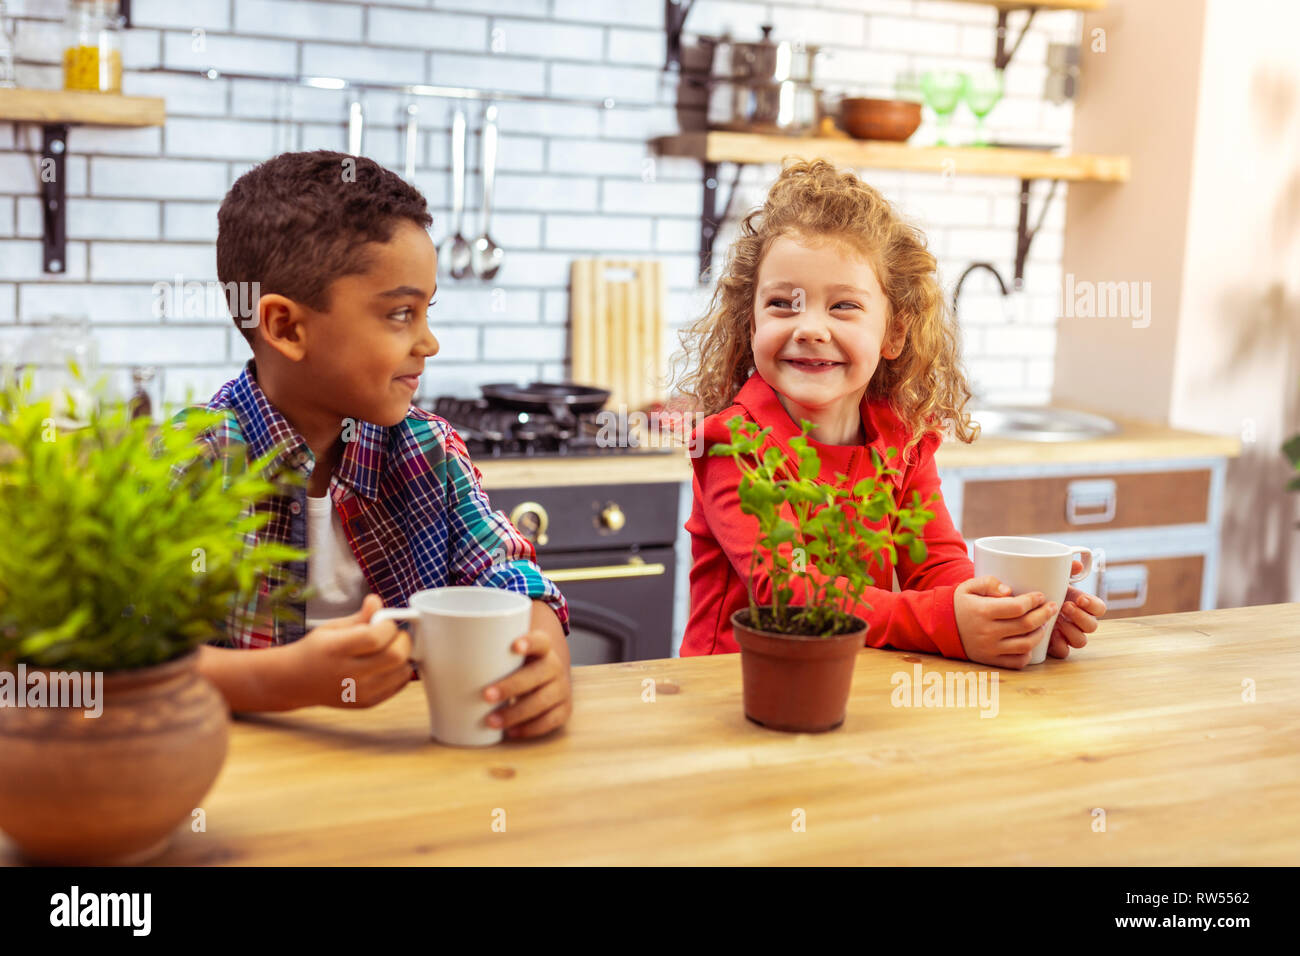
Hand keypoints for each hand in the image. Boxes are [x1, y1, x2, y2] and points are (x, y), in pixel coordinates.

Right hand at [287, 593, 414, 708]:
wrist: (296, 681)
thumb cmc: (316, 650)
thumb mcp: (331, 628)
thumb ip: (359, 617)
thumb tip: (376, 600)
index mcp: (336, 650)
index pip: (376, 637)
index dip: (388, 625)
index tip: (385, 621)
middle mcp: (348, 674)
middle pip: (395, 656)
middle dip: (402, 639)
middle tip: (394, 634)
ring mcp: (359, 692)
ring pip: (402, 672)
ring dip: (404, 655)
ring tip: (390, 648)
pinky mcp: (367, 703)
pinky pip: (400, 685)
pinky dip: (400, 671)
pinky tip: (388, 664)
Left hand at [482, 614, 571, 739]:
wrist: (546, 674)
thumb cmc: (512, 663)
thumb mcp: (501, 651)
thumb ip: (474, 648)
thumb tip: (422, 650)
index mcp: (541, 647)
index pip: (540, 640)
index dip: (529, 642)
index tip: (513, 646)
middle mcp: (554, 666)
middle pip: (539, 673)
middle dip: (512, 685)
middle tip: (486, 695)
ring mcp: (561, 688)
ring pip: (544, 700)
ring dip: (517, 712)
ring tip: (491, 721)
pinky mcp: (563, 709)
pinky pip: (552, 720)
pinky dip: (531, 728)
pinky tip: (511, 732)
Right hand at [954, 575, 1057, 669]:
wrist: (941, 627)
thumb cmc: (960, 604)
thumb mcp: (969, 586)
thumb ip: (989, 582)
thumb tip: (1009, 590)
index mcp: (982, 612)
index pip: (1017, 608)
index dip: (1033, 601)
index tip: (1040, 596)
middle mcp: (987, 632)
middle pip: (1026, 625)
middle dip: (1044, 614)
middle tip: (1051, 607)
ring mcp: (989, 649)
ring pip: (1025, 645)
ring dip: (1040, 633)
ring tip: (1042, 624)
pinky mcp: (990, 660)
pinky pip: (1017, 662)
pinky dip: (1028, 653)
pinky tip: (1029, 641)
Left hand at [1046, 559, 1107, 658]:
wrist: (1017, 603)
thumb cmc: (1038, 588)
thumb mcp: (1050, 578)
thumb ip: (1064, 569)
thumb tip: (1077, 564)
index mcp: (1081, 605)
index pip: (1099, 608)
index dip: (1093, 605)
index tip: (1080, 598)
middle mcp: (1078, 621)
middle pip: (1092, 626)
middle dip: (1081, 617)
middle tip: (1065, 607)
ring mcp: (1067, 635)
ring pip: (1081, 641)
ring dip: (1071, 631)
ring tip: (1057, 622)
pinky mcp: (1054, 646)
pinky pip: (1064, 652)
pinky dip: (1059, 645)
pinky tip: (1050, 635)